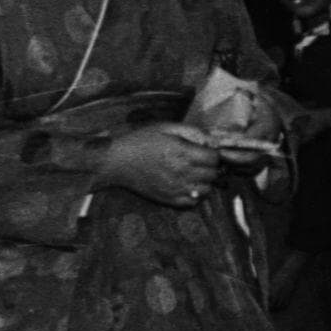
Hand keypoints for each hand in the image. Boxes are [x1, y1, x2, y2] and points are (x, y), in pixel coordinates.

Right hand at [97, 122, 228, 207]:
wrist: (116, 161)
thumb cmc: (140, 141)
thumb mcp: (166, 127)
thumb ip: (192, 132)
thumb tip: (212, 141)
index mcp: (183, 153)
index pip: (215, 158)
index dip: (213, 153)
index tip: (206, 151)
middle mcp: (182, 173)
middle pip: (213, 174)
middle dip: (210, 167)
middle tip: (200, 161)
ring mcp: (176, 188)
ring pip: (206, 190)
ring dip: (204, 181)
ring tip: (194, 173)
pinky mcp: (168, 199)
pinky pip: (192, 202)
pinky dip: (194, 195)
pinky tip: (187, 185)